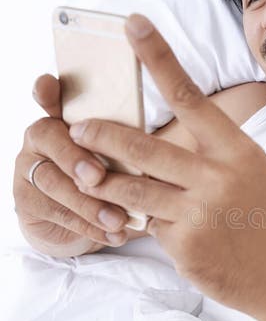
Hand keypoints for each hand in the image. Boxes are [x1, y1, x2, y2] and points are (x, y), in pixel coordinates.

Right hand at [13, 74, 130, 255]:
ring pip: (51, 181)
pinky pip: (54, 212)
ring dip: (86, 201)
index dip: (46, 90)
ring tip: (117, 219)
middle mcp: (42, 135)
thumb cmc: (118, 177)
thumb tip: (184, 126)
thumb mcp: (131, 156)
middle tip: (97, 176)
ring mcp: (29, 167)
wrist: (89, 222)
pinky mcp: (26, 201)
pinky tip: (113, 234)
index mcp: (66, 114)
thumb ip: (140, 140)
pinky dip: (87, 225)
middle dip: (74, 157)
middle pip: (48, 136)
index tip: (47, 86)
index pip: (50, 94)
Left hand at [69, 14, 265, 320]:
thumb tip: (155, 144)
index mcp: (236, 150)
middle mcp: (218, 176)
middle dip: (101, 136)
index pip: (189, 94)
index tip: (133, 25)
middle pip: (142, 146)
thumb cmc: (264, 220)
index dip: (158, 57)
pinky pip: (149, 226)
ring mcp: (200, 212)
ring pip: (132, 189)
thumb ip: (209, 156)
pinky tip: (169, 232)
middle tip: (76, 130)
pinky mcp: (185, 245)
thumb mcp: (250, 173)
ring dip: (103, 183)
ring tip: (89, 177)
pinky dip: (148, 225)